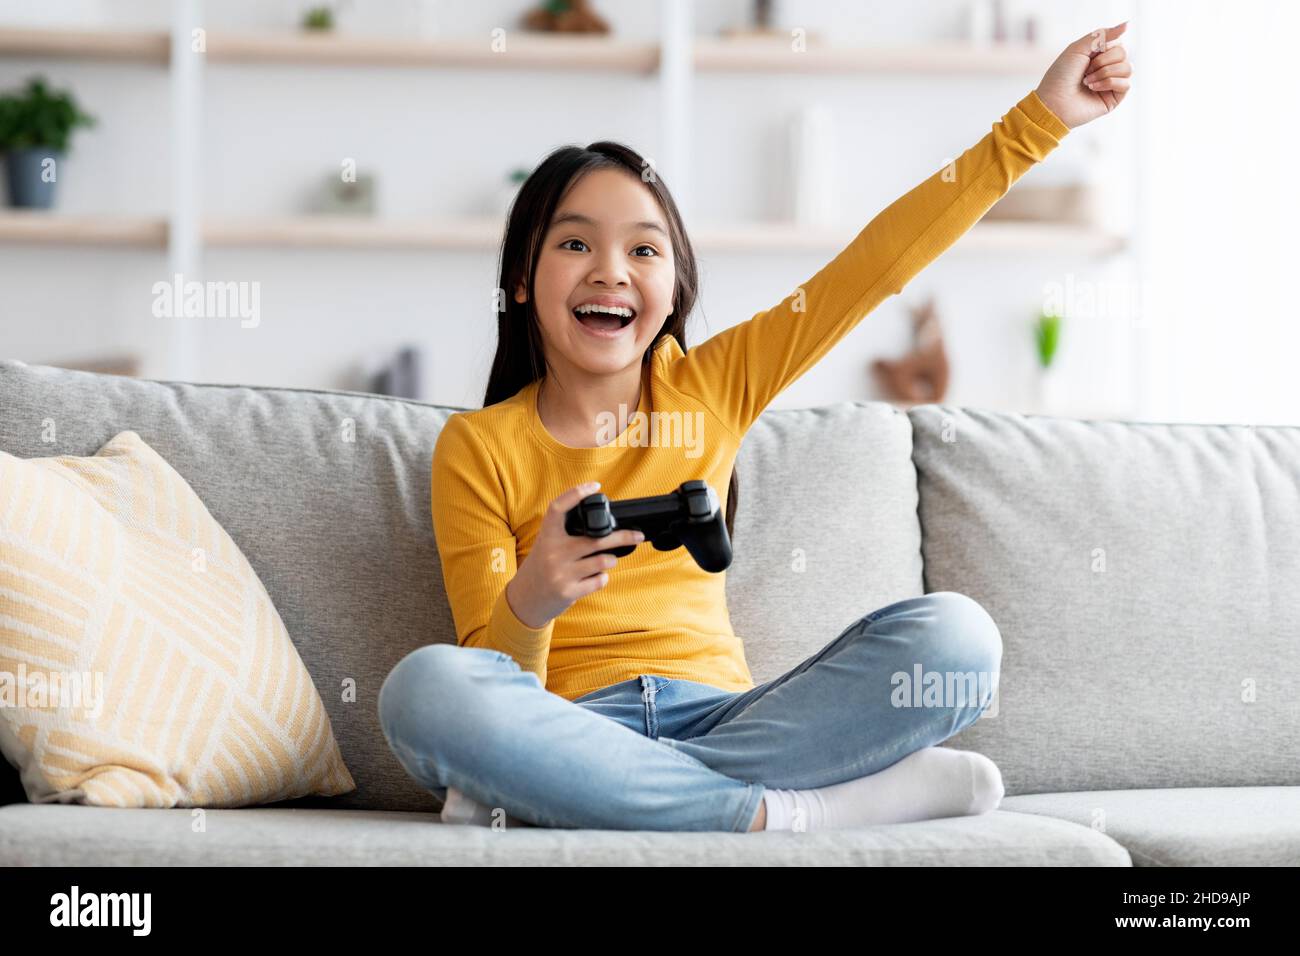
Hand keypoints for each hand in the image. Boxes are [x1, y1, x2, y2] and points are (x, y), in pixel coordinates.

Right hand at [505, 481, 644, 628]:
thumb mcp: (546, 545)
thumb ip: (566, 533)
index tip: (595, 486)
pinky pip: (599, 580)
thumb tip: (604, 525)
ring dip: (610, 560)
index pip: (558, 508)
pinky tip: (592, 578)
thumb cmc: (541, 567)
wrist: (525, 599)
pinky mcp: (568, 591)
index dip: (576, 493)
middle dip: (623, 536)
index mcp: (546, 536)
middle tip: (638, 535)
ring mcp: (560, 573)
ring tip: (605, 561)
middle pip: (598, 539)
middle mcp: (553, 552)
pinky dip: (602, 578)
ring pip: (603, 561)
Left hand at [1035, 22, 1131, 128]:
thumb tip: (1128, 24)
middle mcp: (1107, 68)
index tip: (1087, 55)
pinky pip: (1126, 84)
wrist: (1053, 102)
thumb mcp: (1078, 48)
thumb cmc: (1061, 76)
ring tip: (1087, 82)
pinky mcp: (1114, 98)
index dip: (1104, 47)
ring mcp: (1111, 83)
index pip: (1117, 42)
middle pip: (1123, 54)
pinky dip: (1108, 83)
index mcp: (1099, 55)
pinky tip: (1093, 89)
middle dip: (1102, 61)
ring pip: (1128, 68)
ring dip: (1104, 73)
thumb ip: (1102, 34)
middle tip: (1085, 71)